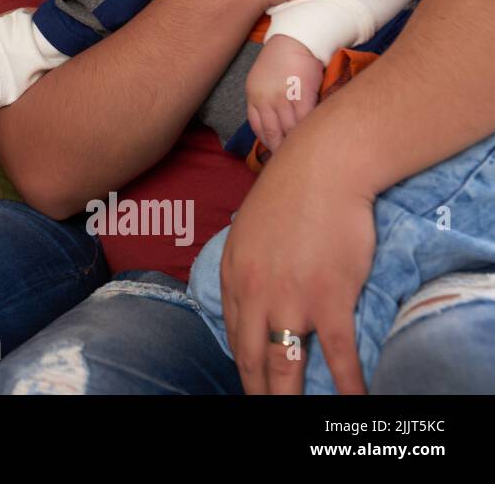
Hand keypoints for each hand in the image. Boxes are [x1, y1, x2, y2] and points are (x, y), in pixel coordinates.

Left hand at [219, 143, 376, 393]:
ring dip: (288, 397)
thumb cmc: (289, 192)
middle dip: (258, 391)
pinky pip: (336, 355)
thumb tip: (253, 285)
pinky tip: (352, 402)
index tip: (253, 379)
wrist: (322, 168)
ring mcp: (290, 301)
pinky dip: (347, 385)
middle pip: (253, 358)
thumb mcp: (249, 229)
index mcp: (232, 276)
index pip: (234, 334)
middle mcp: (254, 295)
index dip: (244, 363)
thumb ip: (248, 264)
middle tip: (263, 409)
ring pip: (286, 365)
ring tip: (292, 417)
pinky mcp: (328, 300)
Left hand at [245, 35, 323, 151]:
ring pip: (289, 129)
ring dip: (296, 143)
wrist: (296, 39)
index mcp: (253, 95)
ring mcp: (283, 98)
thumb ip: (265, 99)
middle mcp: (264, 99)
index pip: (257, 126)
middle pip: (272, 132)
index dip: (267, 141)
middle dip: (280, 148)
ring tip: (304, 152)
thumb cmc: (282, 58)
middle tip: (290, 160)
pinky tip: (314, 137)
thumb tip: (274, 121)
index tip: (275, 151)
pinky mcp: (302, 95)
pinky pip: (305, 120)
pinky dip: (309, 131)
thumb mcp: (262, 78)